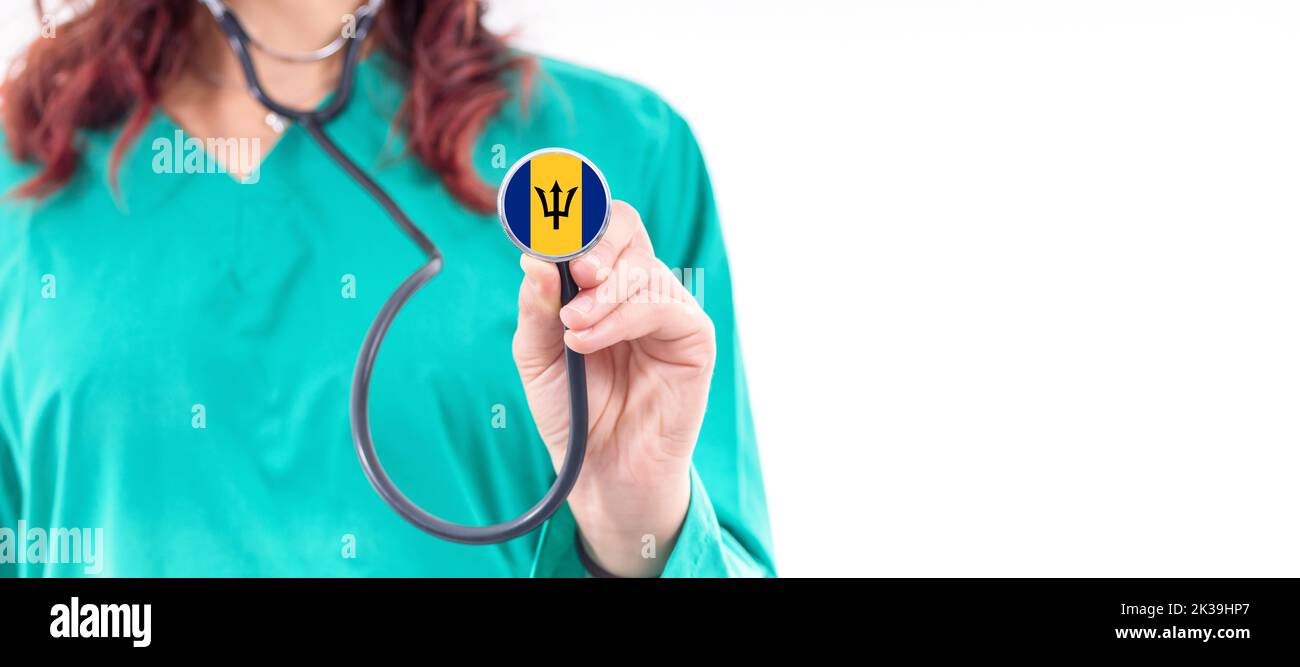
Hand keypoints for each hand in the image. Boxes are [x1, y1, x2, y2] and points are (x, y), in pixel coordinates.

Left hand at [513, 201, 714, 576]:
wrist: (601, 470)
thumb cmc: (572, 411)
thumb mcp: (537, 356)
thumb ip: (536, 308)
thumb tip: (535, 260)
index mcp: (600, 283)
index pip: (596, 225)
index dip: (573, 215)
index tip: (543, 227)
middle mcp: (637, 286)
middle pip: (626, 228)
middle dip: (596, 241)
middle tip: (576, 273)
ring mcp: (668, 309)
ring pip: (643, 268)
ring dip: (603, 295)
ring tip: (574, 329)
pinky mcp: (693, 336)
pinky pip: (663, 306)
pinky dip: (623, 317)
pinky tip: (590, 340)